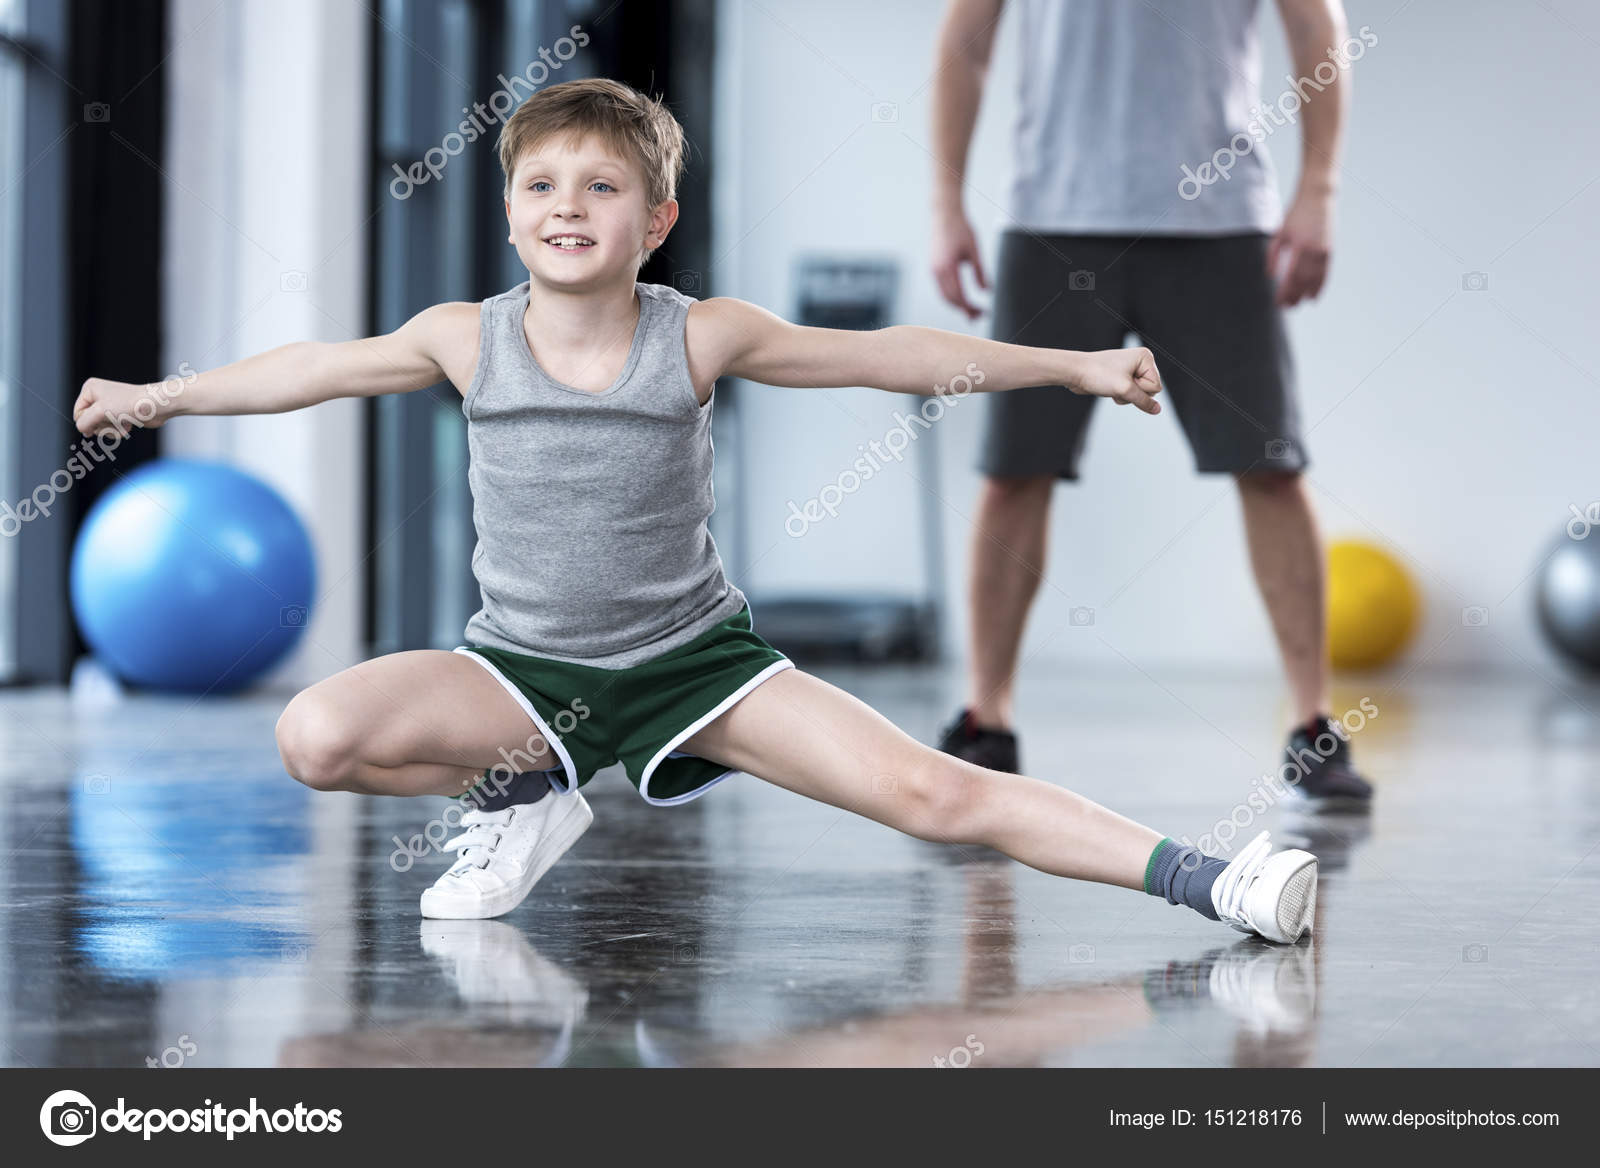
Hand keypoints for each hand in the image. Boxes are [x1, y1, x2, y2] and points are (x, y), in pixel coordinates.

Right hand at [72, 377, 173, 439]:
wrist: (156, 406)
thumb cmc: (129, 404)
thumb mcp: (100, 413)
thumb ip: (84, 423)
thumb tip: (84, 431)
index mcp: (90, 389)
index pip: (78, 413)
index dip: (88, 421)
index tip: (102, 418)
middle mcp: (98, 396)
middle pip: (89, 422)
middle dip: (102, 426)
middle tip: (114, 419)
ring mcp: (110, 406)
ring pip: (100, 428)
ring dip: (112, 430)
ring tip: (123, 423)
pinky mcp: (120, 415)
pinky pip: (111, 429)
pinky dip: (119, 431)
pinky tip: (129, 425)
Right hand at [930, 208, 988, 320]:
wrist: (944, 213)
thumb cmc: (960, 228)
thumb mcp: (974, 250)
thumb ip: (980, 272)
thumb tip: (986, 291)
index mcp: (947, 267)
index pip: (959, 295)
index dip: (970, 307)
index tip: (983, 312)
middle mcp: (937, 271)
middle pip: (950, 299)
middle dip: (964, 310)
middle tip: (979, 315)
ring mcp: (933, 270)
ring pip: (944, 295)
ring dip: (957, 305)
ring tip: (971, 309)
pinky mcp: (933, 267)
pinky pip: (941, 288)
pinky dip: (952, 296)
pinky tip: (962, 297)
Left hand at [1069, 347, 1162, 414]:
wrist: (1076, 372)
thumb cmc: (1098, 374)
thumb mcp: (1125, 389)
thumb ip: (1144, 401)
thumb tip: (1157, 410)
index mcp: (1145, 357)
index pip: (1156, 386)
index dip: (1140, 389)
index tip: (1124, 381)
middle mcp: (1140, 362)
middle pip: (1149, 391)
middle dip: (1132, 393)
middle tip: (1117, 384)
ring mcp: (1131, 370)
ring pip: (1138, 395)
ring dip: (1124, 396)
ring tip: (1111, 385)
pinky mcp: (1122, 378)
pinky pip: (1128, 394)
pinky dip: (1119, 395)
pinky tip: (1108, 388)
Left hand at [1267, 189, 1333, 307]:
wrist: (1318, 198)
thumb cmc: (1295, 214)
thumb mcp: (1280, 233)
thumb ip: (1273, 255)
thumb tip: (1270, 276)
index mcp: (1300, 245)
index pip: (1291, 276)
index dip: (1285, 292)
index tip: (1278, 302)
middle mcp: (1314, 250)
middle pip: (1304, 281)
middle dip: (1294, 296)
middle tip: (1286, 307)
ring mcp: (1324, 251)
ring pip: (1316, 279)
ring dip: (1307, 294)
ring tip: (1298, 305)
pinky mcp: (1330, 250)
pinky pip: (1325, 273)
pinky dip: (1319, 286)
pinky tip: (1313, 296)